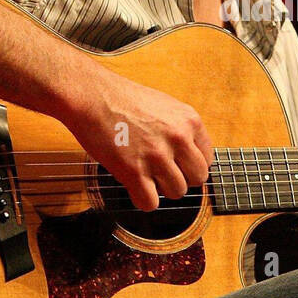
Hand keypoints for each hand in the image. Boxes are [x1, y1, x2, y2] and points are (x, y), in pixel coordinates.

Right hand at [61, 63, 213, 211]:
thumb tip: (191, 156)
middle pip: (197, 178)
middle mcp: (178, 138)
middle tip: (161, 171)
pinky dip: (142, 199)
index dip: (190, 164)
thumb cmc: (122, 99)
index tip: (176, 163)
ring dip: (161, 189)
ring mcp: (156, 156)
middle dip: (180, 178)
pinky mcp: (133, 171)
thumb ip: (181, 129)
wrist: (91, 95)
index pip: (207, 158)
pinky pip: (150, 203)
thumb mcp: (165, 106)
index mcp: (189, 120)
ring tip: (145, 174)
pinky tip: (134, 186)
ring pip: (177, 192)